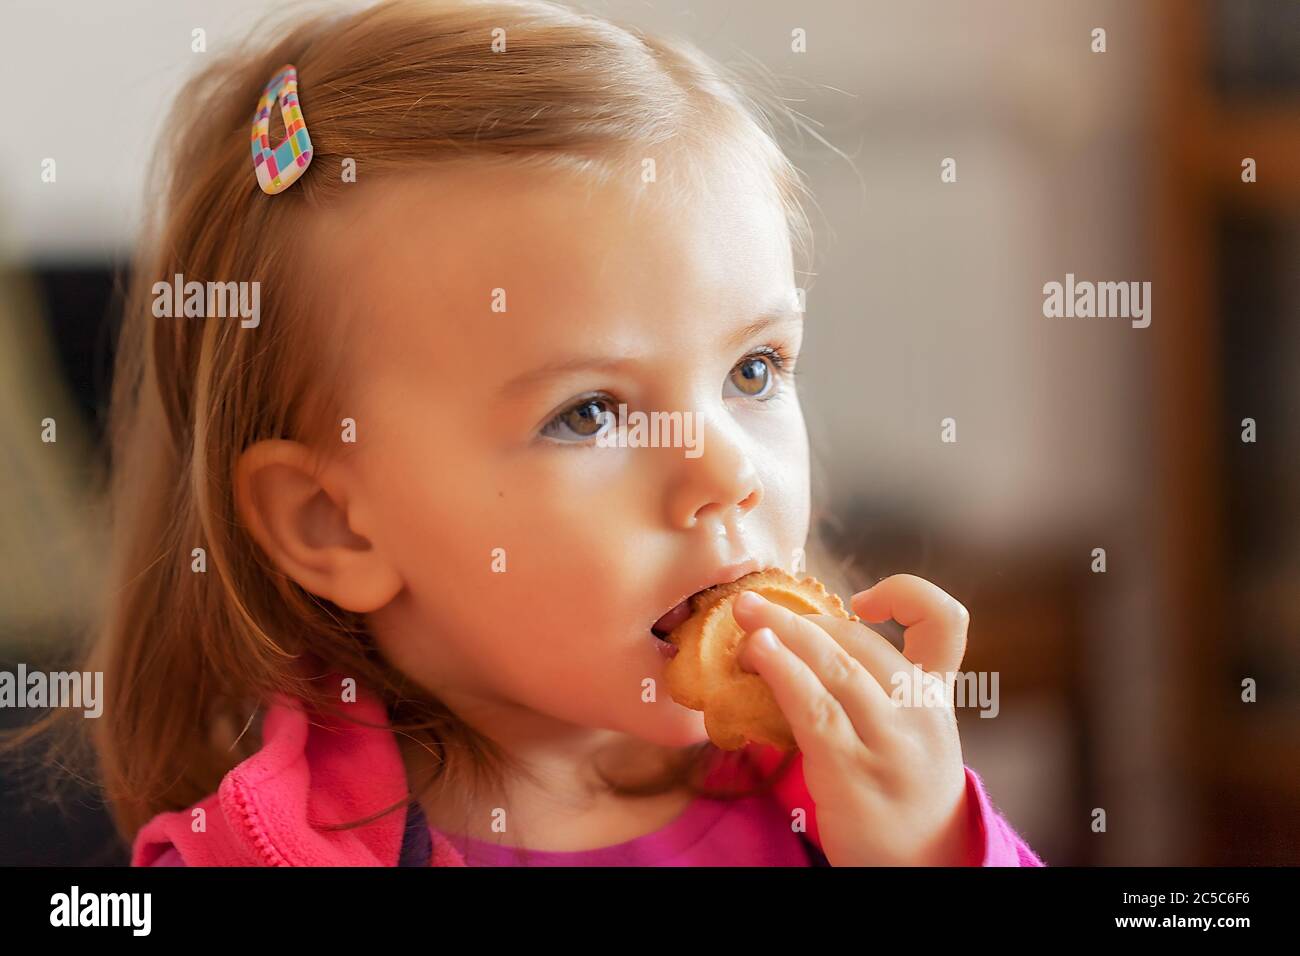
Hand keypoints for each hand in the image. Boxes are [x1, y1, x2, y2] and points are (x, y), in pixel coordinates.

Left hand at [731, 573, 973, 865]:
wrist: (920, 866)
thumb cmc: (898, 790)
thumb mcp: (909, 731)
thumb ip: (878, 685)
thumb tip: (799, 636)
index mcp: (937, 695)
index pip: (946, 622)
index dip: (907, 594)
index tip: (860, 602)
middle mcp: (922, 713)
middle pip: (863, 641)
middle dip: (802, 617)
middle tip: (754, 605)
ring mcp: (891, 742)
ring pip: (836, 666)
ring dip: (783, 632)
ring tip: (744, 615)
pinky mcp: (855, 772)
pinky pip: (814, 709)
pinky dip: (783, 672)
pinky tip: (756, 655)